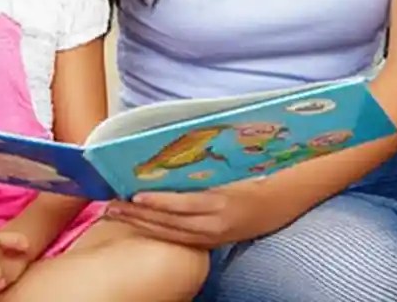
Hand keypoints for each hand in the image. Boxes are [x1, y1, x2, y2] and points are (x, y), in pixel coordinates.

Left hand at [104, 179, 279, 247]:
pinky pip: (181, 238)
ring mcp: (215, 235)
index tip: (134, 196)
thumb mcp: (236, 168)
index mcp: (222, 203)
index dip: (157, 203)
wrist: (287, 199)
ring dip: (141, 225)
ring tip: (116, 215)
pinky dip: (158, 230)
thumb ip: (206, 168)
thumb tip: (172, 155)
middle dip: (137, 216)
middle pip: (169, 224)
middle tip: (109, 207)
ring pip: (171, 234)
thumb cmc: (261, 175)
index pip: (182, 205)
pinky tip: (140, 224)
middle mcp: (216, 224)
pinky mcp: (215, 241)